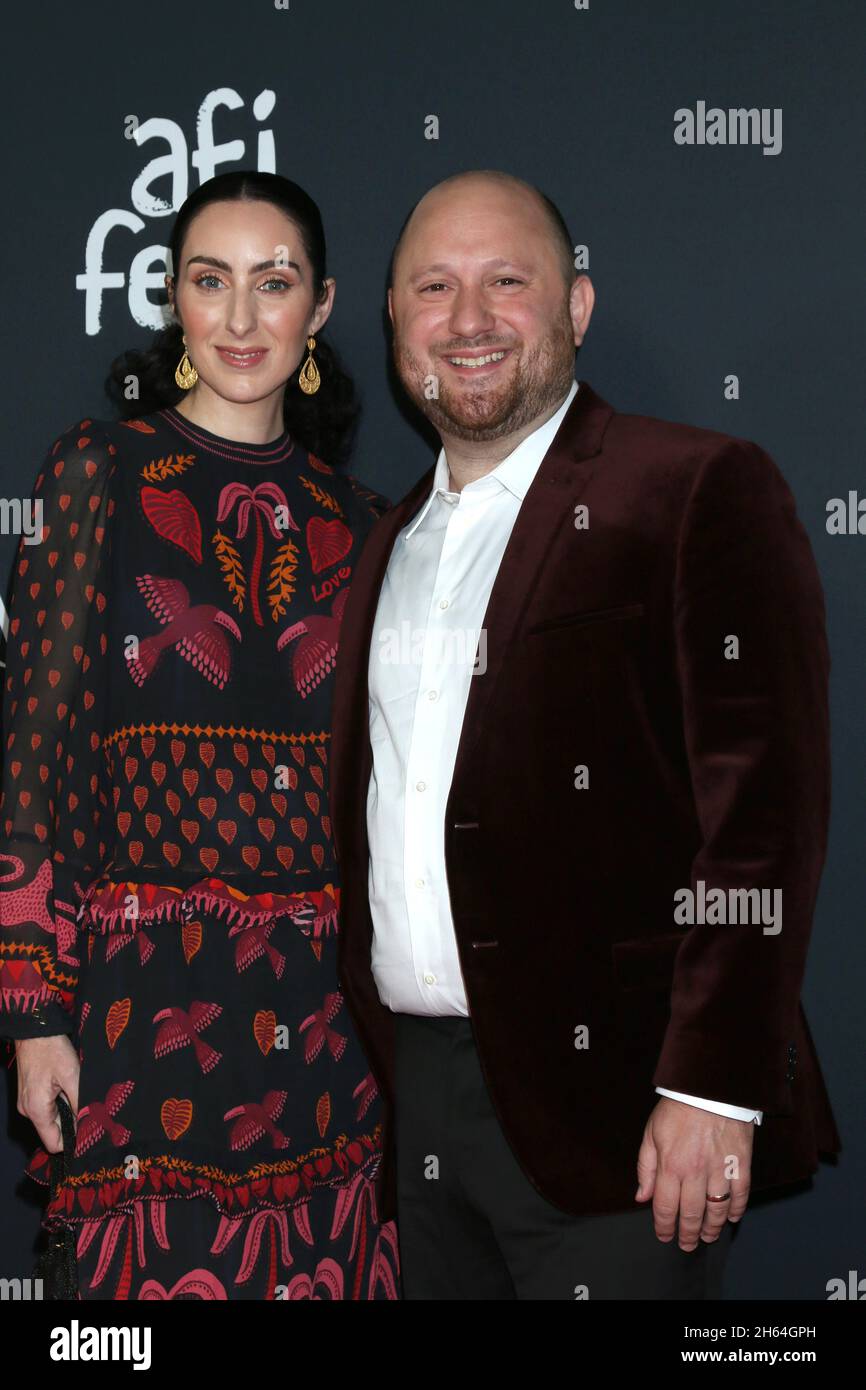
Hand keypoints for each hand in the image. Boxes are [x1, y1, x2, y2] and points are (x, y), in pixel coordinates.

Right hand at [14, 1035, 79, 1153]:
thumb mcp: (72, 1076)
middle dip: (73, 1123)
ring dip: (68, 1110)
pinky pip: (47, 1106)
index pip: (54, 1143)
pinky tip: (69, 1087)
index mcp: (37, 1110)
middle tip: (91, 1108)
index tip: (90, 1132)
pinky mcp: (30, 1092)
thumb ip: (80, 1103)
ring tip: (79, 1093)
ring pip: (52, 1117)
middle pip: (53, 1131)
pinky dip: (60, 1101)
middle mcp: (28, 1110)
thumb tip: (90, 1124)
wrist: (34, 1029)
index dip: (73, 1142)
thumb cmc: (52, 1050)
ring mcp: (27, 1101)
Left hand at [635, 1097, 752, 1249]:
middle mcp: (695, 1172)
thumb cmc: (678, 1108)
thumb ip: (646, 1167)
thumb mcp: (651, 1133)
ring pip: (716, 1210)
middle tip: (687, 1245)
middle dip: (688, 1234)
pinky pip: (740, 1194)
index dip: (664, 1227)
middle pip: (692, 1215)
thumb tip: (642, 1196)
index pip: (665, 1208)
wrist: (710, 1086)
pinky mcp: (740, 1163)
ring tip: (708, 1237)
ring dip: (712, 1228)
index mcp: (670, 1165)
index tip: (664, 1236)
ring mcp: (720, 1169)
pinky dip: (736, 1209)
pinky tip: (731, 1217)